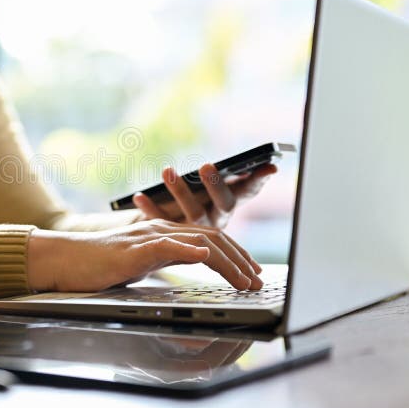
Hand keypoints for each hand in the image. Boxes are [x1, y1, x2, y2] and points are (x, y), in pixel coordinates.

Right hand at [27, 218, 262, 292]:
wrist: (64, 259)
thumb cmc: (97, 265)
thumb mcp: (140, 262)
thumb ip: (165, 259)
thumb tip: (190, 262)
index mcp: (163, 233)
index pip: (209, 239)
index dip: (235, 254)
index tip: (251, 272)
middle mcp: (160, 229)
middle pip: (213, 238)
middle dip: (241, 260)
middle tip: (258, 279)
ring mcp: (148, 237)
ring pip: (199, 243)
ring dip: (228, 261)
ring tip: (245, 279)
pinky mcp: (135, 249)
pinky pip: (168, 246)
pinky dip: (190, 250)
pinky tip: (206, 257)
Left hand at [132, 163, 276, 228]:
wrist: (165, 243)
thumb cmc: (193, 207)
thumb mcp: (211, 193)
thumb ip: (225, 180)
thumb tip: (262, 165)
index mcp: (229, 206)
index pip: (248, 190)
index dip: (259, 179)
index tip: (270, 166)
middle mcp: (217, 219)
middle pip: (223, 203)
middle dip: (215, 184)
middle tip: (206, 165)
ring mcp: (196, 230)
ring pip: (193, 213)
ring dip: (181, 191)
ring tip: (167, 169)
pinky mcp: (174, 237)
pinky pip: (162, 222)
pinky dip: (151, 209)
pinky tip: (139, 197)